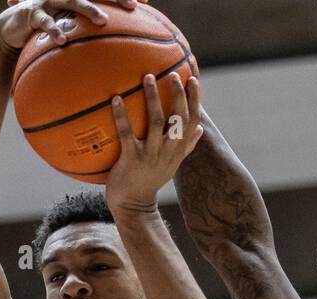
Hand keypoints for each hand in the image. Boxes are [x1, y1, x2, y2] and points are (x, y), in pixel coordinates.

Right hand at [0, 0, 136, 54]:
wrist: (11, 30)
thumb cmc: (45, 34)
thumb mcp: (67, 35)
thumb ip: (87, 43)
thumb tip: (113, 63)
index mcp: (76, 0)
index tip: (145, 2)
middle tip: (132, 6)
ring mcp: (49, 0)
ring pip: (72, 0)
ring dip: (88, 9)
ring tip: (103, 21)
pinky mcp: (32, 12)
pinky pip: (45, 21)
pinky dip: (53, 30)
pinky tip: (62, 41)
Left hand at [107, 73, 202, 216]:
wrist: (134, 205)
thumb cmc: (151, 180)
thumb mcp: (172, 164)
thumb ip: (185, 146)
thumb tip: (200, 129)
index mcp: (177, 151)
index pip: (192, 123)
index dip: (194, 101)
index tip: (193, 80)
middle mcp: (167, 152)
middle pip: (178, 119)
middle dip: (178, 95)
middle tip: (172, 75)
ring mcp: (150, 155)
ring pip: (155, 122)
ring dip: (152, 98)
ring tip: (147, 77)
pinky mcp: (131, 159)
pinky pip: (127, 134)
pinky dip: (122, 116)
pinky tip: (116, 99)